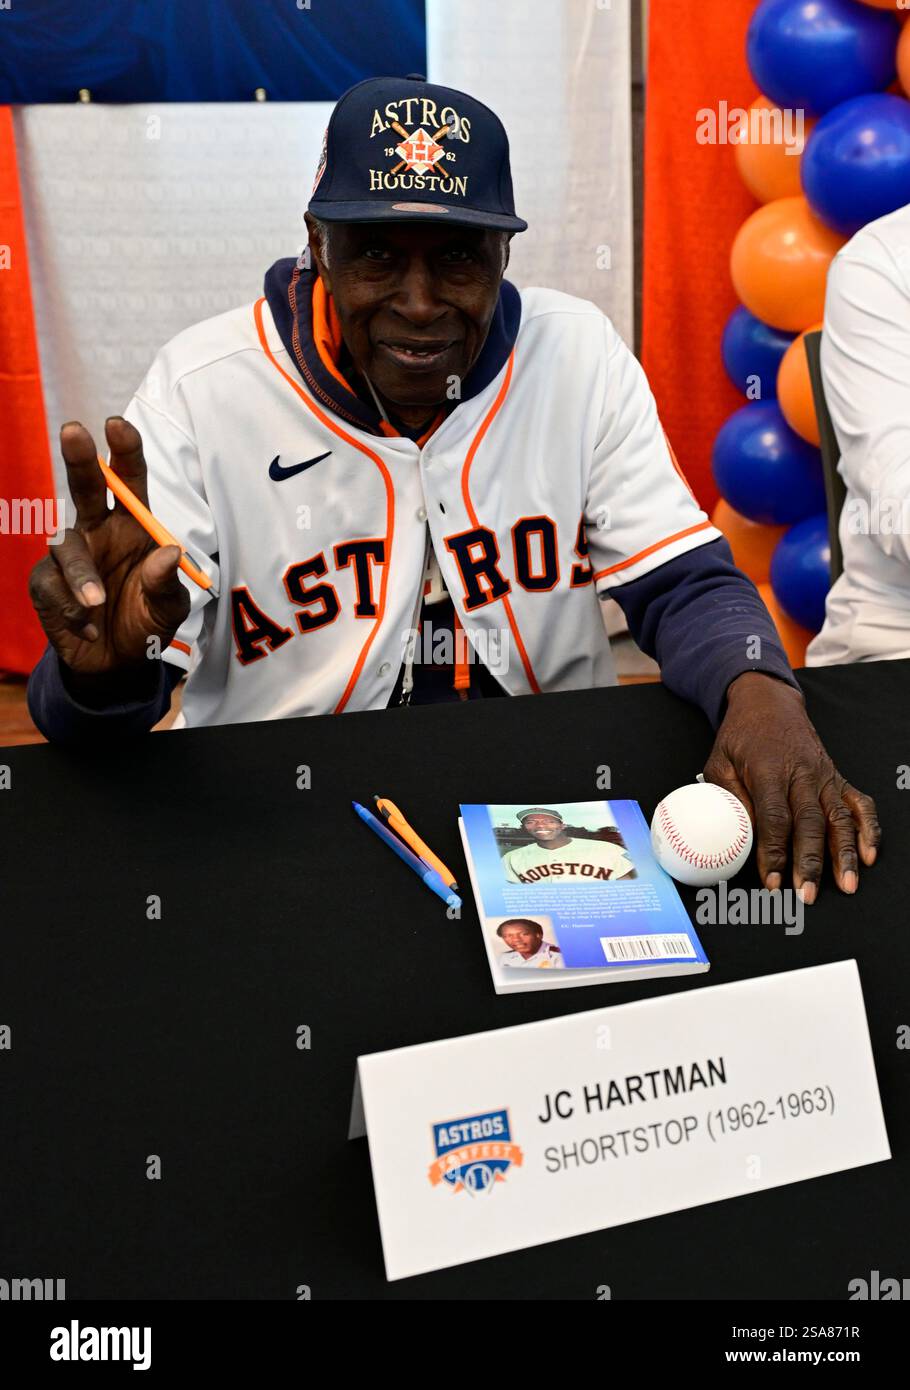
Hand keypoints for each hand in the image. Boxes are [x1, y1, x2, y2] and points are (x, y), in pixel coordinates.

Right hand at [28, 418, 189, 684]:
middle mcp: (98, 531)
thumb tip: (169, 551)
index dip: (123, 451)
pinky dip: (73, 610)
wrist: (118, 665)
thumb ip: (166, 581)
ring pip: (64, 545)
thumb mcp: (168, 608)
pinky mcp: (46, 584)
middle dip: (79, 457)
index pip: (128, 480)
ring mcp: (70, 556)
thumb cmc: (147, 623)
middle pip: (84, 486)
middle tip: (74, 430)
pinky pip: (51, 586)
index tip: (117, 425)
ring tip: (99, 604)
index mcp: (132, 526)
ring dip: (82, 575)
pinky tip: (89, 627)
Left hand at [704, 672, 879, 902]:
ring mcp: (823, 776)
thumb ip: (729, 800)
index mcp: (768, 769)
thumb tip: (738, 840)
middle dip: (810, 862)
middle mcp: (801, 773)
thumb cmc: (739, 738)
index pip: (774, 817)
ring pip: (839, 818)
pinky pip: (859, 804)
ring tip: (846, 885)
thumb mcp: (718, 764)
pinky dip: (868, 829)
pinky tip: (869, 855)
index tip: (773, 882)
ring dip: (844, 854)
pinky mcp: (837, 778)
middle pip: (810, 822)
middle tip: (807, 895)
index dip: (774, 852)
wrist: (768, 704)